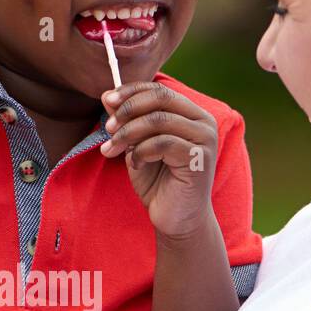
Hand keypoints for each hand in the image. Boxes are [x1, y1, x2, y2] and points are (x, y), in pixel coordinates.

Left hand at [99, 82, 218, 239]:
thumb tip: (106, 96)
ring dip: (128, 133)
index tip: (106, 100)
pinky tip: (135, 165)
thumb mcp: (137, 146)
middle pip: (161, 98)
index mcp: (190, 114)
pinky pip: (162, 143)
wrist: (175, 220)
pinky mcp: (199, 159)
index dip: (131, 91)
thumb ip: (127, 122)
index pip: (160, 89)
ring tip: (112, 149)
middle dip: (128, 110)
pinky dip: (141, 152)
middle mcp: (203, 122)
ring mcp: (204, 140)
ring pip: (158, 120)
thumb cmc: (158, 183)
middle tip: (108, 126)